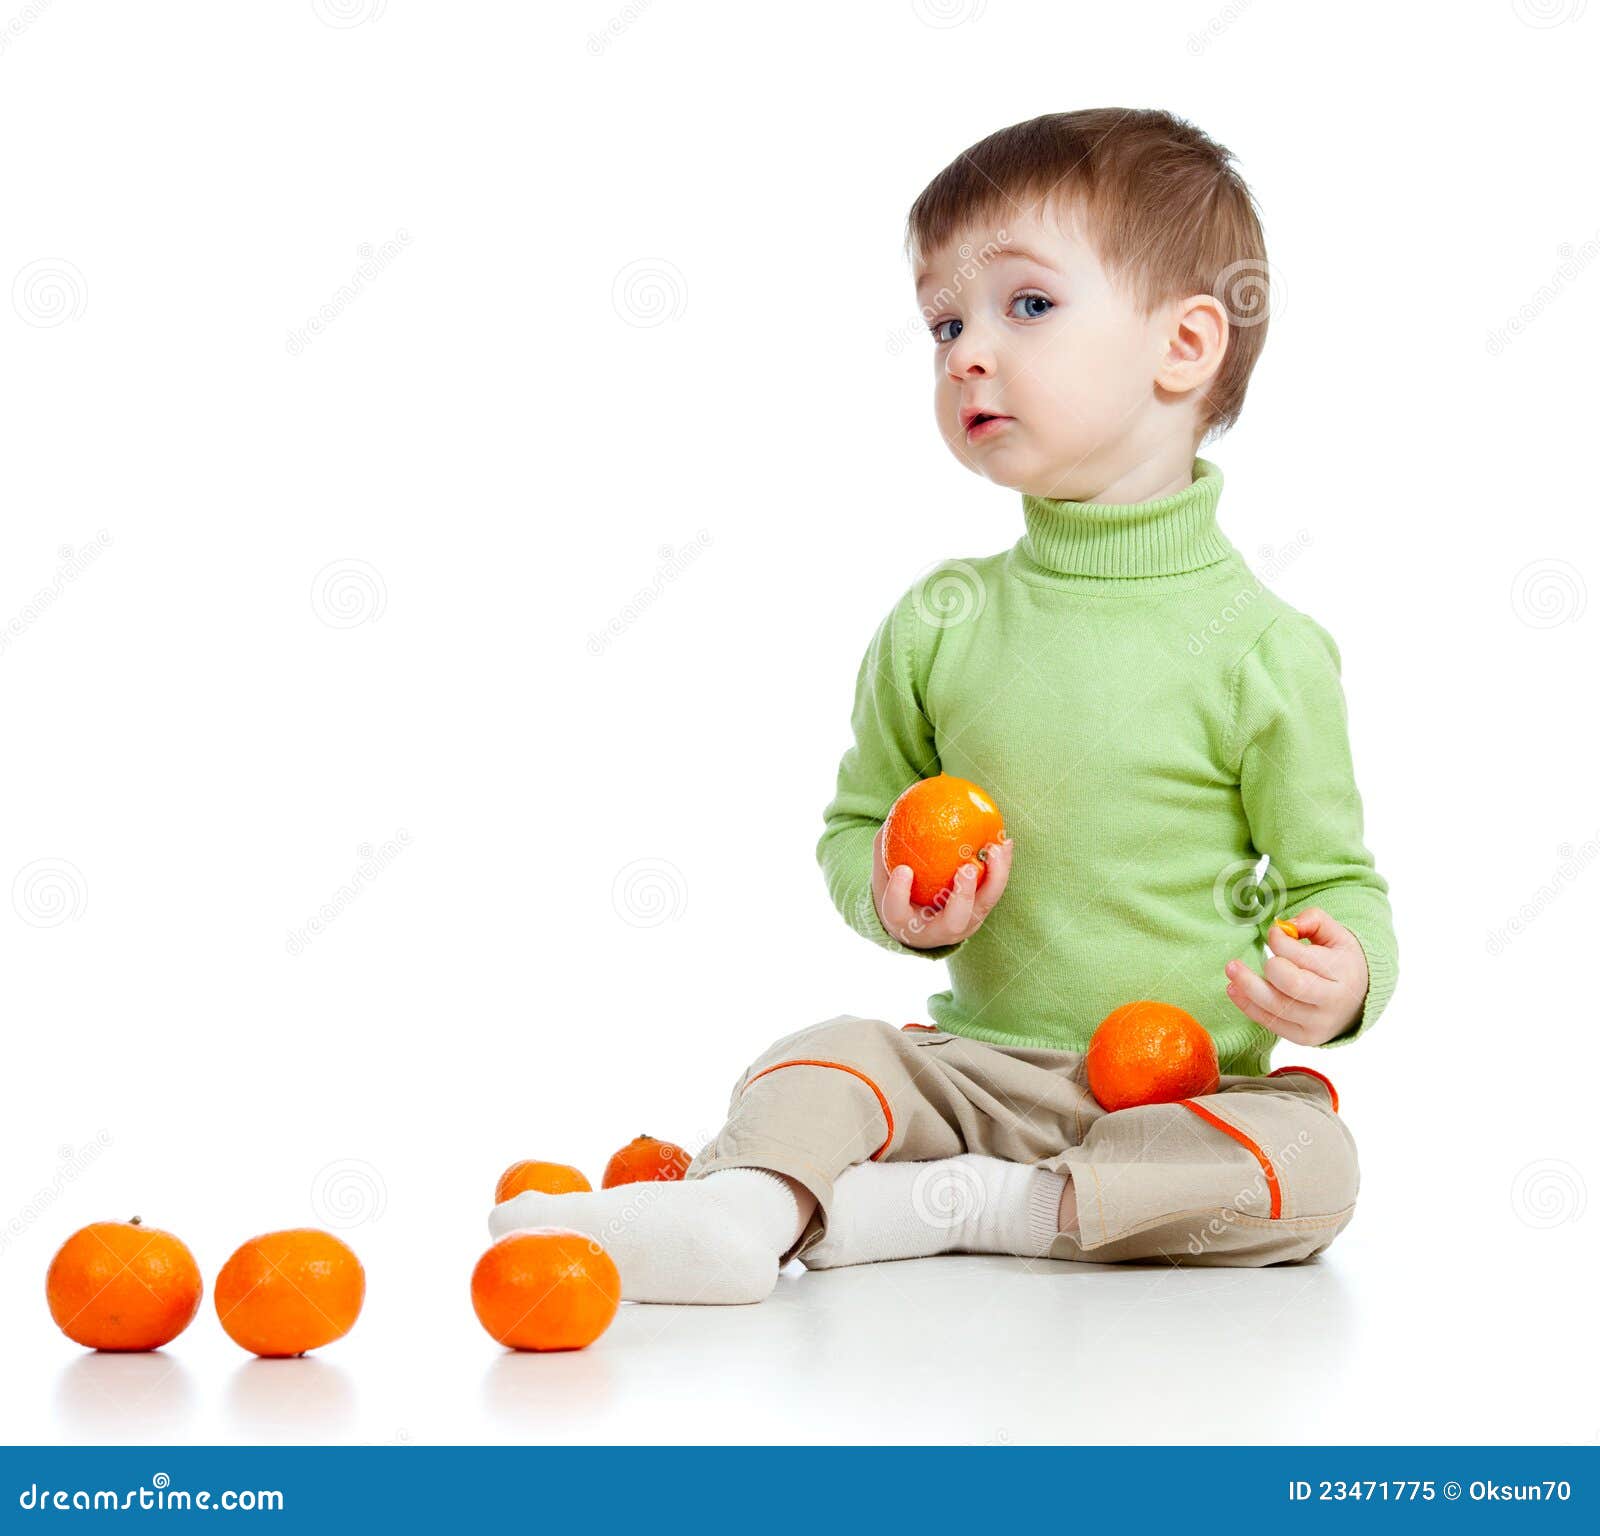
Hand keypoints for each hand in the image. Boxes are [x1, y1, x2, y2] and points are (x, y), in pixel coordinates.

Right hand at [872, 823, 1012, 949]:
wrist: (916, 924)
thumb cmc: (897, 890)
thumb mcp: (884, 872)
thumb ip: (886, 846)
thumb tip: (896, 808)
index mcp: (904, 924)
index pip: (897, 912)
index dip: (899, 893)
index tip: (904, 870)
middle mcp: (937, 931)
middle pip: (953, 921)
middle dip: (963, 896)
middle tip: (967, 868)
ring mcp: (963, 926)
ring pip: (983, 906)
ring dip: (994, 877)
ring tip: (996, 847)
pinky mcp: (980, 914)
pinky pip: (994, 891)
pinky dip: (1001, 867)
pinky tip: (1005, 841)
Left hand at [1223, 907, 1368, 1045]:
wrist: (1357, 1002)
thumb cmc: (1341, 963)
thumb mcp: (1337, 935)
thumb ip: (1313, 920)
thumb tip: (1284, 926)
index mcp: (1343, 973)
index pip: (1303, 957)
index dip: (1279, 942)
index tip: (1273, 933)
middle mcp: (1332, 1002)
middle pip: (1291, 986)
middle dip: (1263, 969)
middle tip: (1237, 960)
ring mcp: (1318, 1024)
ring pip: (1276, 1007)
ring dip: (1247, 988)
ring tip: (1231, 971)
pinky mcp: (1304, 1038)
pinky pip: (1271, 1023)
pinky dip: (1248, 1006)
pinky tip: (1234, 989)